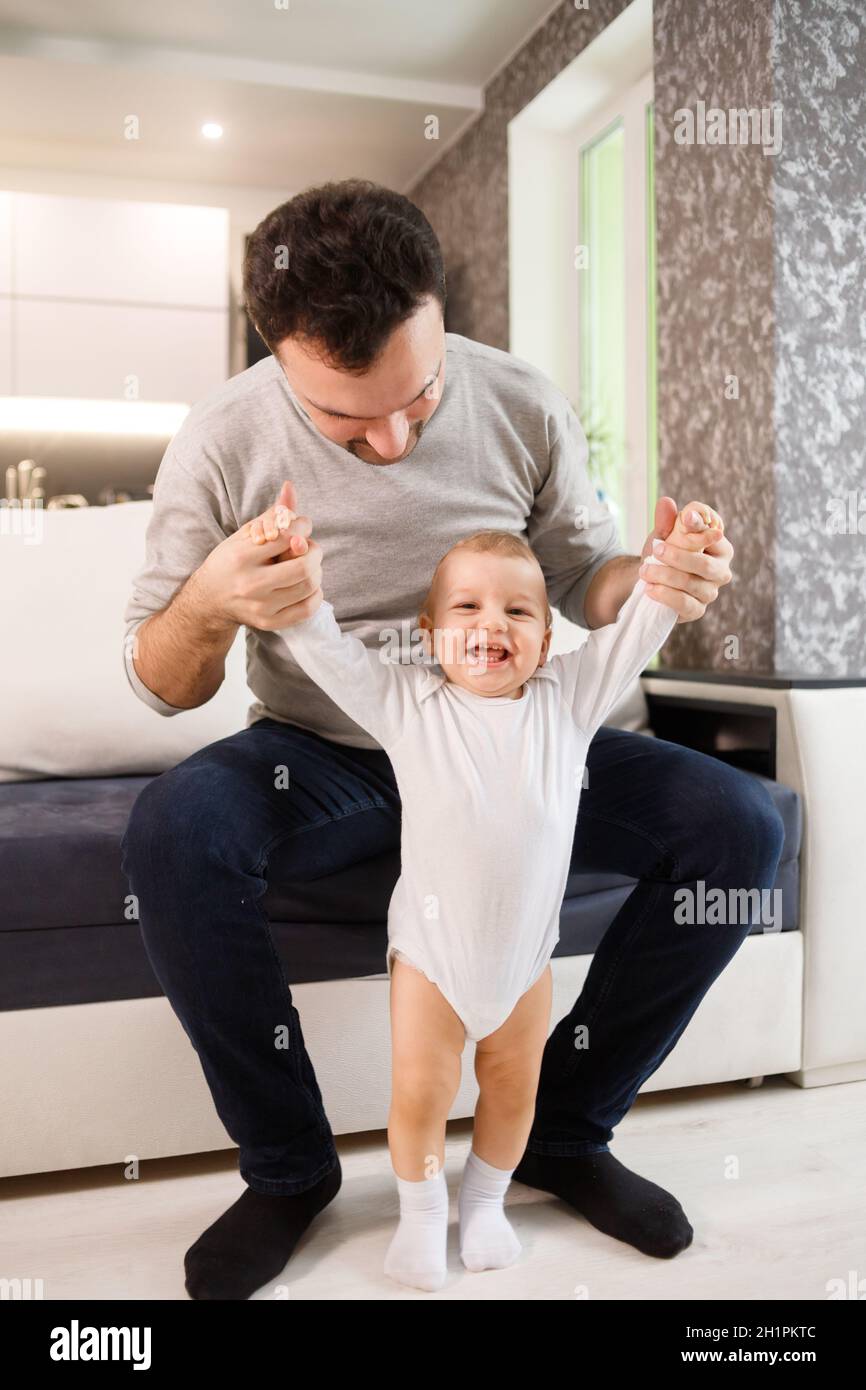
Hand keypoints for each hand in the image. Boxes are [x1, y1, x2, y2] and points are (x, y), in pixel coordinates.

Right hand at [193, 479, 322, 631]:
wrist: (209, 600)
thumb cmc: (230, 561)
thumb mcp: (245, 534)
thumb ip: (271, 514)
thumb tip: (290, 488)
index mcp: (242, 557)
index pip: (287, 536)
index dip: (302, 526)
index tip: (302, 525)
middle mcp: (250, 584)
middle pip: (303, 566)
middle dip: (314, 552)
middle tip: (310, 548)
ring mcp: (261, 607)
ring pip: (308, 586)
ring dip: (316, 571)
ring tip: (308, 565)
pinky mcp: (269, 622)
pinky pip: (307, 609)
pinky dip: (315, 594)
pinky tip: (307, 585)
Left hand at [638, 496, 732, 623]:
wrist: (648, 580)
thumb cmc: (663, 553)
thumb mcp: (663, 534)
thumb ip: (667, 520)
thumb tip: (666, 503)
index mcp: (719, 546)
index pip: (714, 533)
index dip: (701, 526)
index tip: (685, 519)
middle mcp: (721, 570)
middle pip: (705, 564)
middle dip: (679, 557)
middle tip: (656, 550)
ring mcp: (710, 592)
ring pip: (692, 583)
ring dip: (665, 576)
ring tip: (645, 571)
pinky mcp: (697, 610)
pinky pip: (684, 604)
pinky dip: (666, 595)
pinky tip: (650, 588)